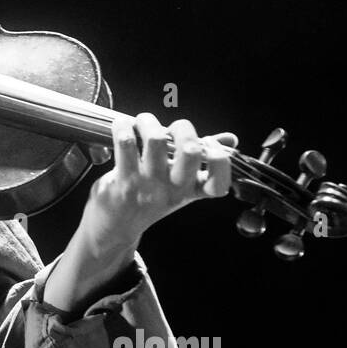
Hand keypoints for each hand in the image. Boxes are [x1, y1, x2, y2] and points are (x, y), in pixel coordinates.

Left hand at [81, 113, 237, 255]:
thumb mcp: (179, 184)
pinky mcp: (122, 180)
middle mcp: (172, 190)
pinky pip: (125, 142)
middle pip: (191, 152)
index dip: (219, 160)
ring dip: (149, 121)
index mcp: (192, 190)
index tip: (207, 143)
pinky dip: (123, 126)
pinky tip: (122, 126)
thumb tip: (231, 139)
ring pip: (156, 139)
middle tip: (169, 129)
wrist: (115, 226)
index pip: (218, 183)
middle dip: (182, 128)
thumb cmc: (150, 197)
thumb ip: (202, 160)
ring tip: (143, 122)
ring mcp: (147, 186)